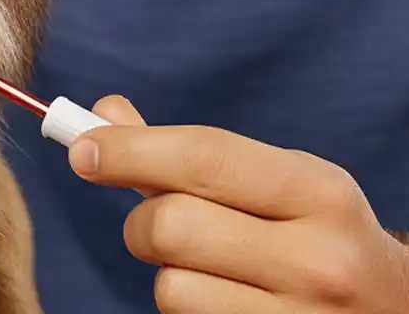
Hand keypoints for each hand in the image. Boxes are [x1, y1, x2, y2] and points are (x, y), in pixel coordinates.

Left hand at [68, 97, 408, 313]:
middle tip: (158, 224)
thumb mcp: (284, 185)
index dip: (128, 148)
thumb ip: (195, 154)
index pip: (203, 156)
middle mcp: (320, 261)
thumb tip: (103, 115)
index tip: (82, 149)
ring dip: (171, 278)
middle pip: (170, 225)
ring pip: (170, 289)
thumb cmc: (326, 240)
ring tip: (214, 275)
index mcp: (323, 192)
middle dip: (143, 221)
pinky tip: (230, 304)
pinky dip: (192, 312)